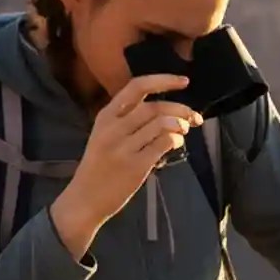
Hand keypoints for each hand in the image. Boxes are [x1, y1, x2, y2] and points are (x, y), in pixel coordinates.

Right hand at [50, 74, 203, 258]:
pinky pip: (164, 144)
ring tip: (184, 131)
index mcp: (105, 116)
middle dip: (181, 109)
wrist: (85, 198)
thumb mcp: (105, 135)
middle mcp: (113, 128)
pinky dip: (176, 140)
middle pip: (155, 107)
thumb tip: (168, 111)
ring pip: (162, 125)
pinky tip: (177, 144)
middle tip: (194, 117)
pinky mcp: (135, 166)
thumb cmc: (99, 166)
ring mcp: (124, 148)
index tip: (184, 81)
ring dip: (180, 125)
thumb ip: (129, 120)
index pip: (137, 87)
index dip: (163, 80)